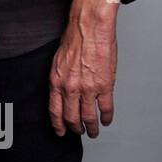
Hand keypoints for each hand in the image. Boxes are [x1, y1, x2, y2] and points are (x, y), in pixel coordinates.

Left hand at [49, 0, 118, 136]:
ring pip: (89, 117)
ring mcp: (88, 89)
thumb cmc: (74, 40)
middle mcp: (70, 88)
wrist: (89, 28)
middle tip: (79, 132)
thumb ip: (60, 80)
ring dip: (92, 128)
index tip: (61, 132)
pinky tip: (106, 120)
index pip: (55, 111)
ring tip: (94, 131)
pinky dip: (107, 117)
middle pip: (72, 118)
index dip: (58, 125)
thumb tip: (62, 94)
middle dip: (75, 129)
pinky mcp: (105, 86)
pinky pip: (106, 108)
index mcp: (56, 82)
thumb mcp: (57, 62)